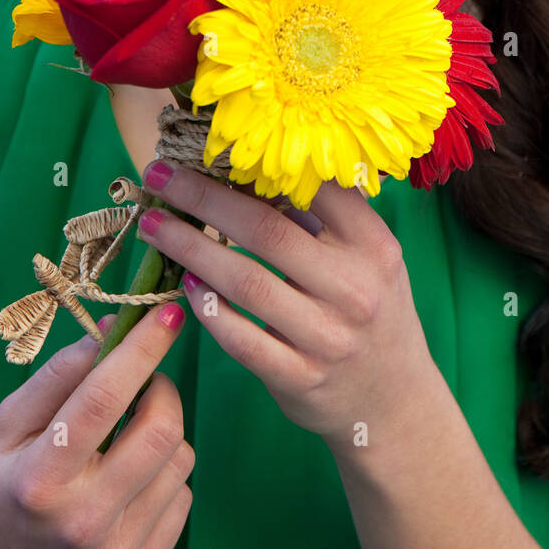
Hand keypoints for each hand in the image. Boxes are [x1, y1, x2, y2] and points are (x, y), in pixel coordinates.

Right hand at [0, 305, 193, 548]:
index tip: (167, 314)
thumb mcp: (6, 428)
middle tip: (142, 384)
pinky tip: (131, 480)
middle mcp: (84, 518)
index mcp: (41, 478)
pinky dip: (165, 474)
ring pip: (181, 459)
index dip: (142, 348)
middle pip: (160, 430)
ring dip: (162, 433)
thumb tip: (111, 327)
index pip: (104, 399)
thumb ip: (57, 375)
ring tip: (124, 440)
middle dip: (162, 389)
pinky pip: (183, 496)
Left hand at [138, 160, 439, 451]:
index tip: (206, 146)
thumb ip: (327, 218)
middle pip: (266, 229)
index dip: (253, 163)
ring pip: (246, 282)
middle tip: (158, 173)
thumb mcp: (370, 258)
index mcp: (372, 245)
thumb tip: (253, 166)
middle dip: (203, 197)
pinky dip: (209, 310)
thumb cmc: (371, 311)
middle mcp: (354, 287)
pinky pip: (242, 339)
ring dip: (191, 249)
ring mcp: (328, 336)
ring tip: (154, 225)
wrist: (394, 402)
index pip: (311, 188)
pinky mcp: (300, 378)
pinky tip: (184, 286)